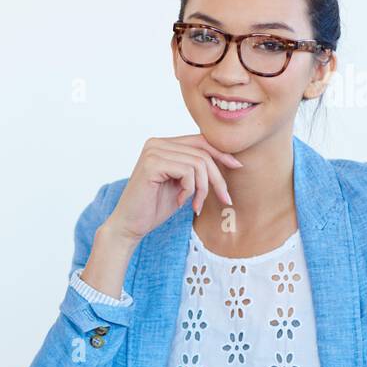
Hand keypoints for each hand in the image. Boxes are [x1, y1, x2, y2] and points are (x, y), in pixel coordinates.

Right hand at [103, 134, 242, 243]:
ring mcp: (153, 151)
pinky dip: (190, 190)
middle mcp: (156, 143)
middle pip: (203, 152)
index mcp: (163, 144)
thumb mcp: (182, 184)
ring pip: (198, 163)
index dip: (221, 153)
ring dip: (203, 188)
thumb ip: (196, 168)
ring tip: (195, 204)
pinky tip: (180, 201)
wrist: (129, 226)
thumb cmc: (154, 208)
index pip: (200, 141)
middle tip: (224, 199)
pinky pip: (187, 172)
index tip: (237, 167)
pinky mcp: (152, 163)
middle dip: (217, 178)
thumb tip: (227, 157)